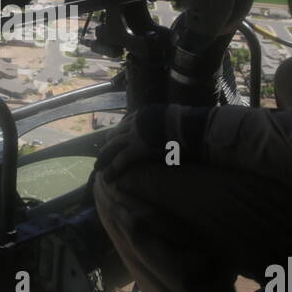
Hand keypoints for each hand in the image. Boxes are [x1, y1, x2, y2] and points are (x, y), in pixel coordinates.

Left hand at [92, 104, 211, 183]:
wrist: (192, 128)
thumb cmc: (188, 125)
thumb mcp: (171, 118)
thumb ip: (161, 124)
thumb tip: (165, 131)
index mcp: (143, 114)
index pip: (123, 125)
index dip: (117, 136)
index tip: (113, 144)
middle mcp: (135, 122)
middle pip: (114, 135)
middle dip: (106, 148)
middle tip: (101, 158)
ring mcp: (135, 134)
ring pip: (112, 147)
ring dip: (104, 159)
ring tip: (99, 169)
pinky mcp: (138, 148)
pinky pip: (120, 159)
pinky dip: (112, 169)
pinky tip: (108, 177)